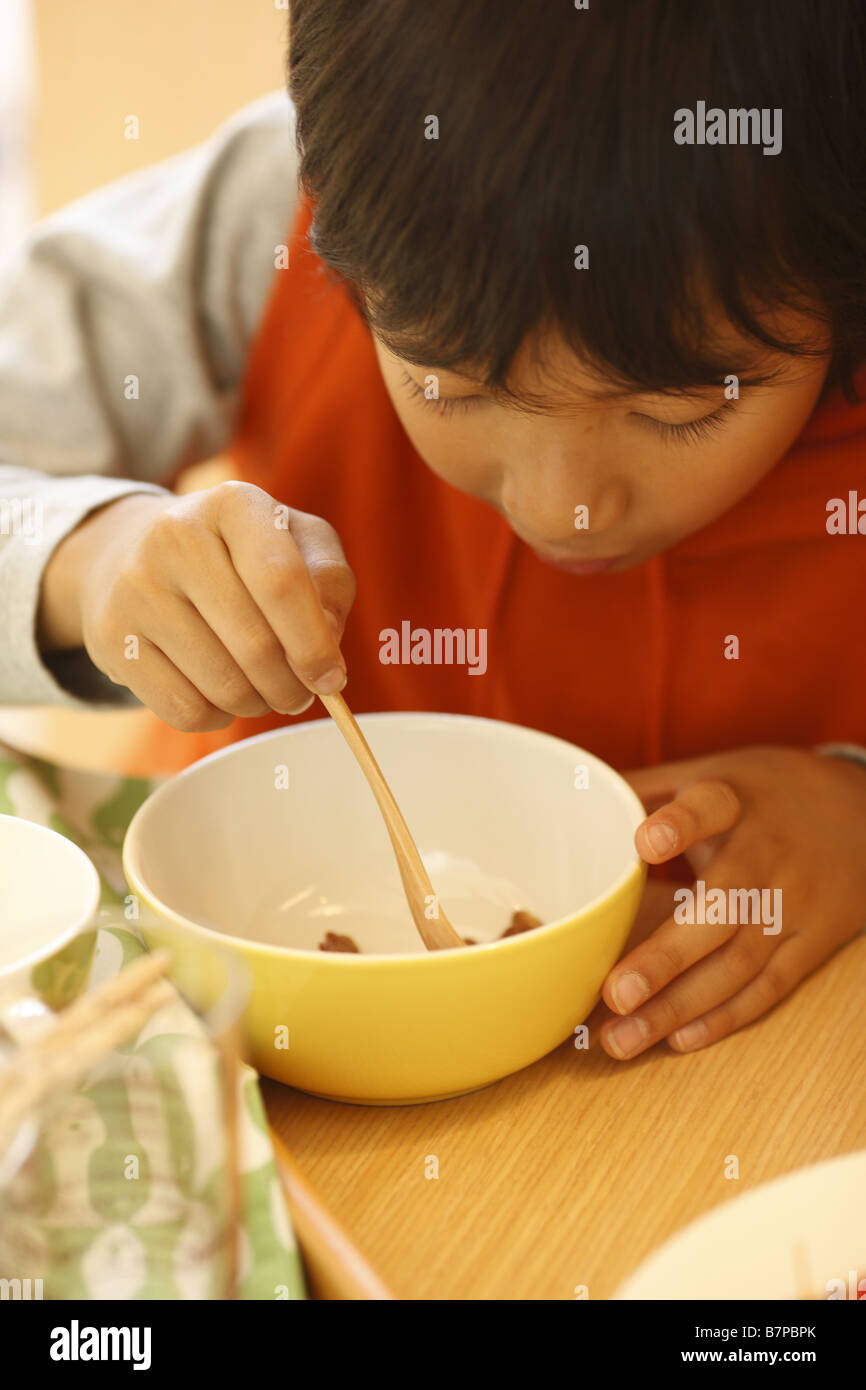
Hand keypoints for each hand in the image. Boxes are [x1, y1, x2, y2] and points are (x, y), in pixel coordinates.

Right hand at [38, 481, 355, 729]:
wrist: (131, 553)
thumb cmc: (238, 555)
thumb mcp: (296, 543)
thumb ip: (329, 583)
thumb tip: (326, 649)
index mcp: (234, 504)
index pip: (283, 583)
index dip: (315, 645)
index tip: (332, 680)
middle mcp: (176, 536)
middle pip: (257, 645)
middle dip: (292, 686)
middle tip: (301, 693)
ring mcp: (136, 588)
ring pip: (223, 686)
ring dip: (257, 704)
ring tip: (262, 691)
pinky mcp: (112, 637)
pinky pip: (184, 709)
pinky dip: (215, 717)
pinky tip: (219, 695)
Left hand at [599, 746, 865, 1058]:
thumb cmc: (764, 794)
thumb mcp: (714, 773)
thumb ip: (647, 790)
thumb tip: (576, 801)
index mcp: (737, 800)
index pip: (710, 807)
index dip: (680, 824)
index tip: (644, 844)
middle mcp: (769, 853)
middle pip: (722, 907)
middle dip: (667, 955)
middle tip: (615, 993)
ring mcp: (795, 902)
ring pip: (739, 961)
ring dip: (680, 1005)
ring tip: (623, 1038)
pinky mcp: (814, 941)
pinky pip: (769, 986)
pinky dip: (725, 1016)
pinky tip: (678, 1039)